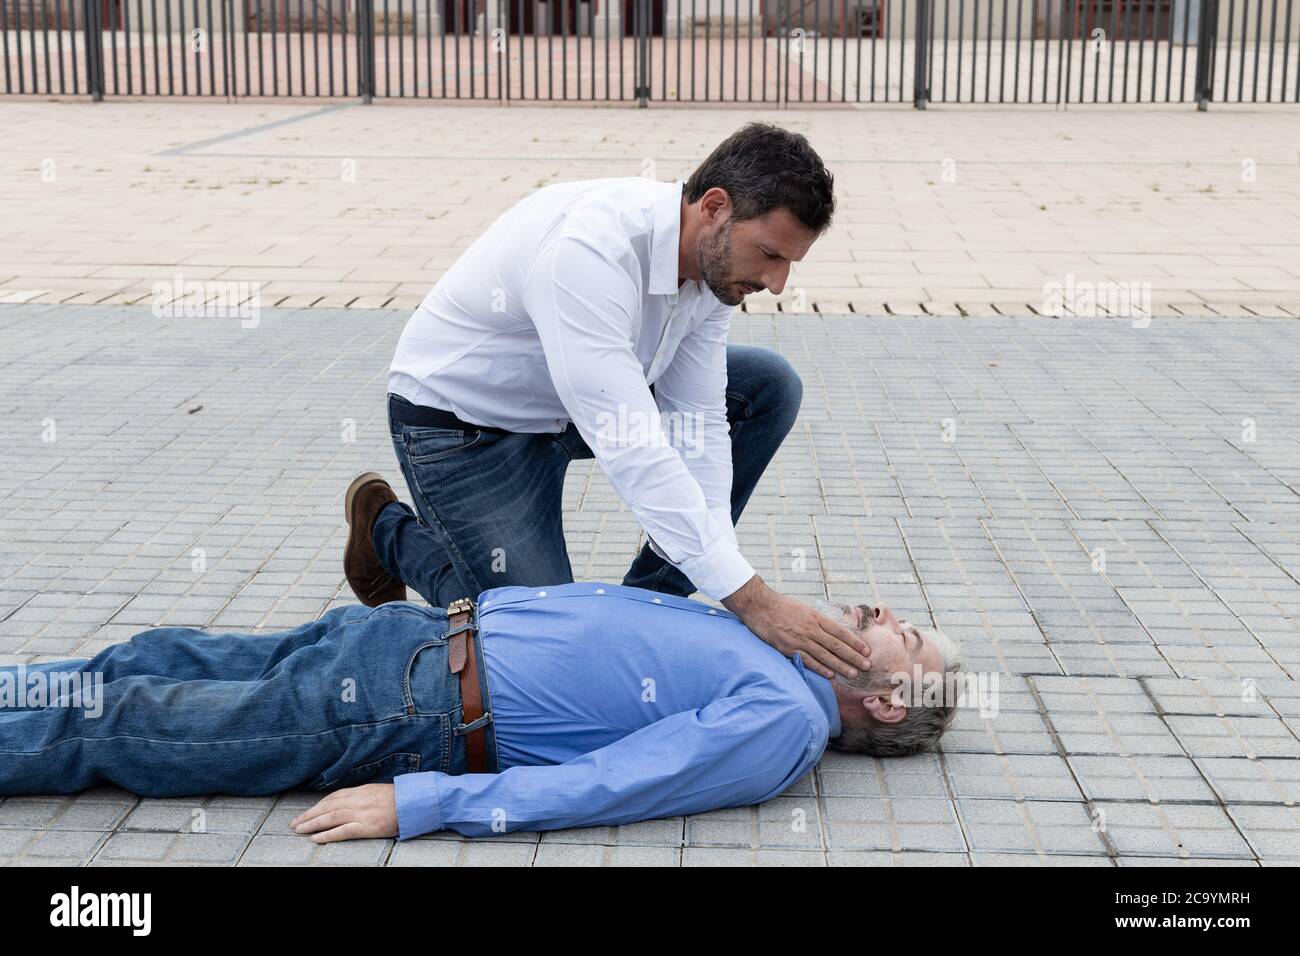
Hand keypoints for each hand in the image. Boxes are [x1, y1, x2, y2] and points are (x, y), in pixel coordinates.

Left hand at [292, 784, 398, 842]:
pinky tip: (316, 838)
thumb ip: (362, 796)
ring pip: (330, 817)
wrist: (413, 803)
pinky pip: (343, 831)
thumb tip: (349, 802)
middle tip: (294, 823)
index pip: (333, 797)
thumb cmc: (399, 799)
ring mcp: (361, 813)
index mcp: (360, 791)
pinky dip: (328, 834)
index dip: (317, 805)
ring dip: (312, 823)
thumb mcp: (377, 791)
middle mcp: (357, 800)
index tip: (307, 812)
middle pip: (327, 806)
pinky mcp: (366, 826)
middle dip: (309, 814)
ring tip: (299, 830)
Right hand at [722, 576, 869, 679]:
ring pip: (825, 655)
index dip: (855, 642)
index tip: (866, 650)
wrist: (760, 606)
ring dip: (840, 666)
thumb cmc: (782, 606)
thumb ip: (818, 620)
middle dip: (853, 656)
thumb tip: (833, 631)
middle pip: (836, 645)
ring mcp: (799, 639)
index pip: (840, 632)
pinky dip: (820, 668)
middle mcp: (810, 628)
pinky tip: (830, 674)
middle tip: (867, 665)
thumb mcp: (804, 608)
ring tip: (853, 673)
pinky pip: (807, 661)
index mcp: (816, 617)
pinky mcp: (788, 648)